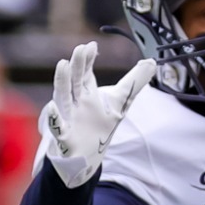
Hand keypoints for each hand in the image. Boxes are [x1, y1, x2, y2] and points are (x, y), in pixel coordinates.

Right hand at [39, 42, 156, 186]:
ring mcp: (68, 119)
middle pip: (76, 81)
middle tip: (81, 48)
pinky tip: (53, 108)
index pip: (86, 74)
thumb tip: (151, 62)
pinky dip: (54, 118)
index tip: (91, 45)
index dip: (88, 60)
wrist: (85, 159)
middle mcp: (76, 104)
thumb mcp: (119, 104)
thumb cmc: (99, 128)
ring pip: (64, 98)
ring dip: (62, 82)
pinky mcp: (65, 137)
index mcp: (87, 95)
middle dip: (78, 65)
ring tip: (63, 64)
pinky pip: (57, 128)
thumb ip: (134, 83)